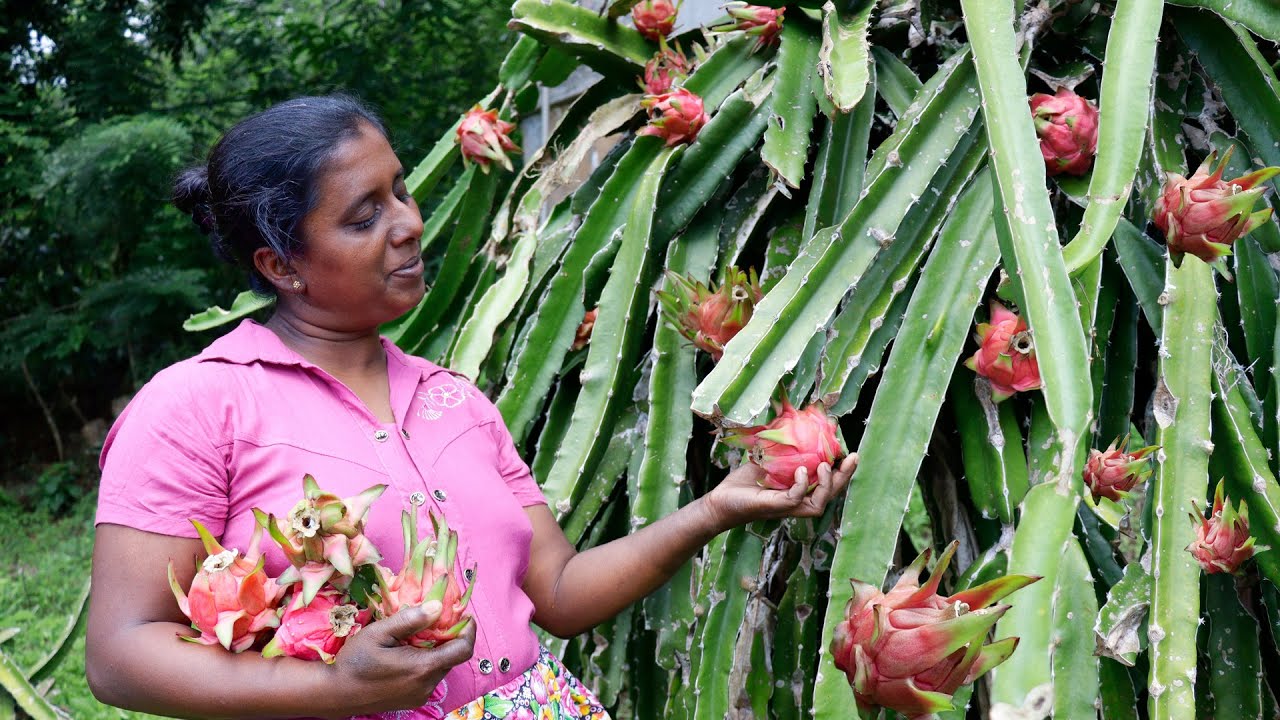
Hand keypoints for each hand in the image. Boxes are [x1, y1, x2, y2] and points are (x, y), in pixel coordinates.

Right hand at [327, 601, 475, 715]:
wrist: (336, 693)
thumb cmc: (355, 661)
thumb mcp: (379, 633)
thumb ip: (410, 620)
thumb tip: (437, 606)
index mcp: (423, 668)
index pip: (463, 650)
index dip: (469, 631)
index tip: (465, 616)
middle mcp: (427, 685)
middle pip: (452, 658)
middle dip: (450, 637)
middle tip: (437, 619)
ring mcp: (420, 695)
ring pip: (440, 668)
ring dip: (437, 650)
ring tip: (419, 634)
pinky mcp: (412, 700)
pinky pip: (429, 678)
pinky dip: (426, 662)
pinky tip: (408, 652)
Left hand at [702, 453, 858, 531]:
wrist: (723, 499)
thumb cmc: (747, 480)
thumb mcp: (770, 458)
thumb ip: (784, 447)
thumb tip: (795, 419)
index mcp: (802, 490)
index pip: (829, 482)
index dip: (842, 468)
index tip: (849, 449)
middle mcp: (799, 501)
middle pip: (831, 494)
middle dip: (845, 476)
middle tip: (853, 457)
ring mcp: (789, 506)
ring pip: (819, 502)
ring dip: (827, 485)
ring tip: (827, 466)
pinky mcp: (776, 506)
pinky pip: (796, 498)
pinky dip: (802, 485)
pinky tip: (803, 470)